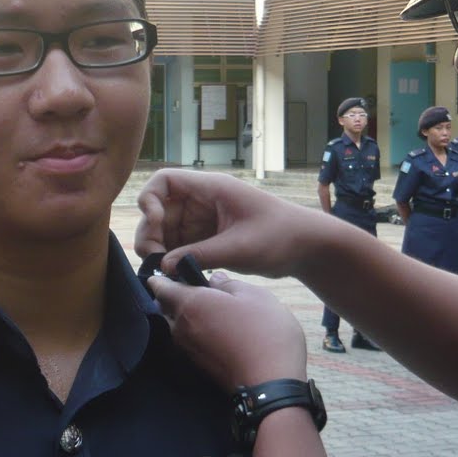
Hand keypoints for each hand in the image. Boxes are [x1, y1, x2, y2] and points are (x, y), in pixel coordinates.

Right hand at [135, 170, 322, 278]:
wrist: (307, 247)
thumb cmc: (280, 237)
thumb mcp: (239, 247)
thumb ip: (199, 255)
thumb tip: (163, 267)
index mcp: (211, 189)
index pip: (164, 181)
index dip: (150, 201)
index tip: (157, 225)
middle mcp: (203, 201)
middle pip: (160, 210)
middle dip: (152, 234)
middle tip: (154, 263)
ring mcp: (204, 220)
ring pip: (167, 231)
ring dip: (160, 250)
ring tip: (165, 273)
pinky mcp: (209, 239)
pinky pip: (180, 246)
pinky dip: (173, 259)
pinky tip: (176, 275)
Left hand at [146, 272, 306, 388]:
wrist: (270, 385)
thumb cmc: (265, 333)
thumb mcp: (255, 296)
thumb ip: (229, 284)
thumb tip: (214, 279)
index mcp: (190, 304)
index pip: (160, 287)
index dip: (161, 278)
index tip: (164, 273)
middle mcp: (181, 328)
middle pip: (166, 309)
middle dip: (174, 299)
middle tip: (195, 290)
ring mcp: (188, 351)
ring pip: (178, 328)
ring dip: (187, 319)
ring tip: (210, 312)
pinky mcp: (198, 368)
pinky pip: (189, 344)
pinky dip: (197, 336)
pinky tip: (217, 334)